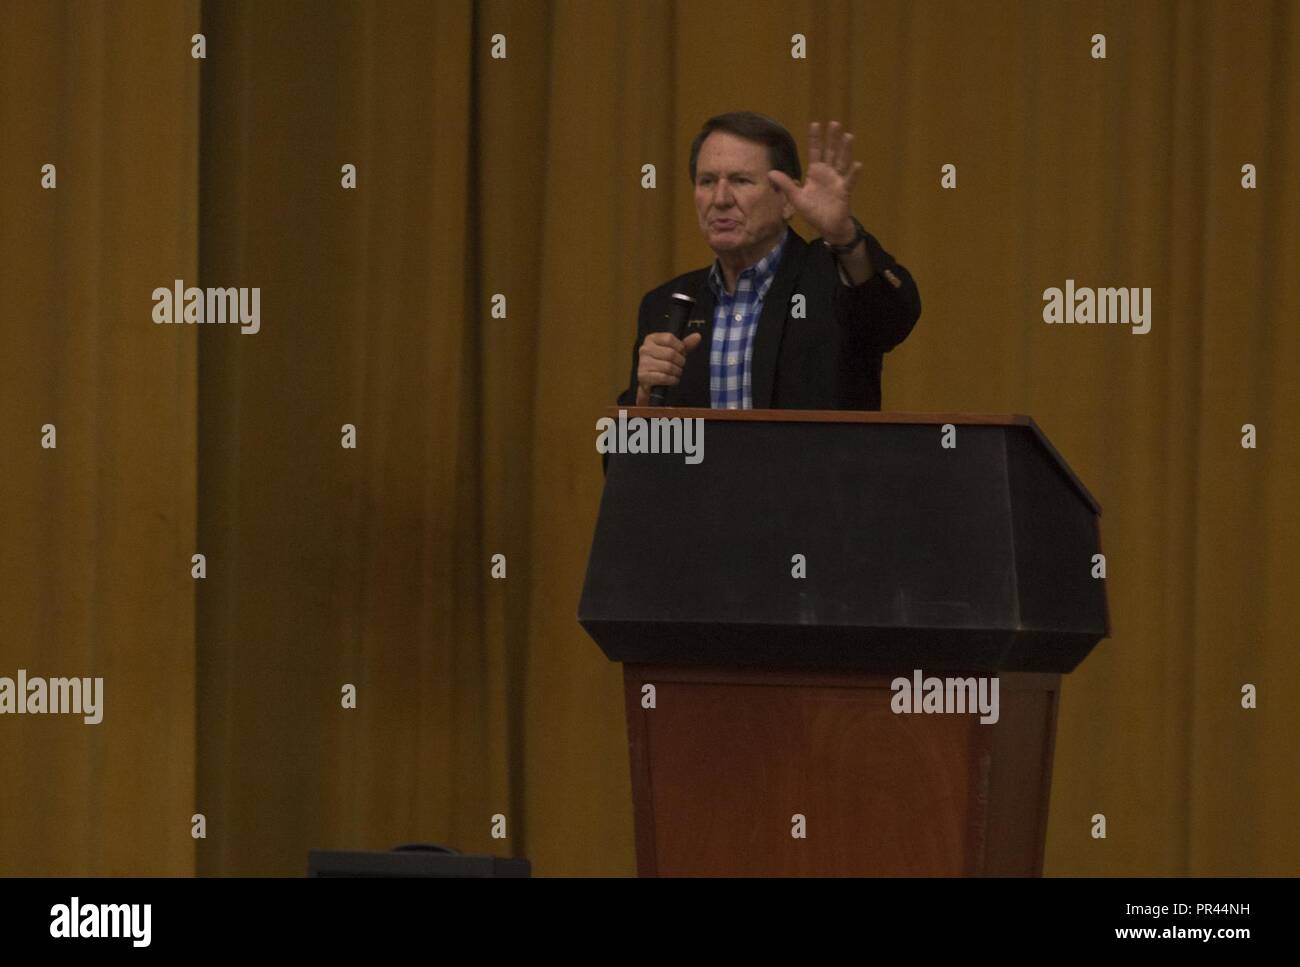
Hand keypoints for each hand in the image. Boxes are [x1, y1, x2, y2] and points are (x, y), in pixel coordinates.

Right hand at [635, 331, 702, 405]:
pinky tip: (672, 380)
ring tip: (676, 373)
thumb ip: (686, 344)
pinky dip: (672, 380)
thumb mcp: (674, 351)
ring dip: (677, 372)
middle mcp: (644, 349)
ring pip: (668, 367)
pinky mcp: (643, 376)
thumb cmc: (662, 363)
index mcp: (651, 339)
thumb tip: (697, 336)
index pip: (669, 338)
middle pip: (671, 353)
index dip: (680, 347)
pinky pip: (663, 377)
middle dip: (680, 362)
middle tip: (680, 366)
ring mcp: (643, 363)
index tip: (681, 353)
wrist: (650, 382)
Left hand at [767, 120, 862, 243]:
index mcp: (815, 172)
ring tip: (848, 136)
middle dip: (832, 139)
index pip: (815, 151)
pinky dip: (853, 173)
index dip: (815, 139)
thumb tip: (770, 172)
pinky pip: (849, 180)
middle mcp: (827, 172)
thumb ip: (786, 185)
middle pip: (830, 152)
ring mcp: (837, 180)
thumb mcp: (796, 198)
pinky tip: (857, 164)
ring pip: (841, 162)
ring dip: (845, 150)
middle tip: (834, 123)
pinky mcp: (844, 190)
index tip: (815, 124)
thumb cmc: (813, 212)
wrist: (827, 226)